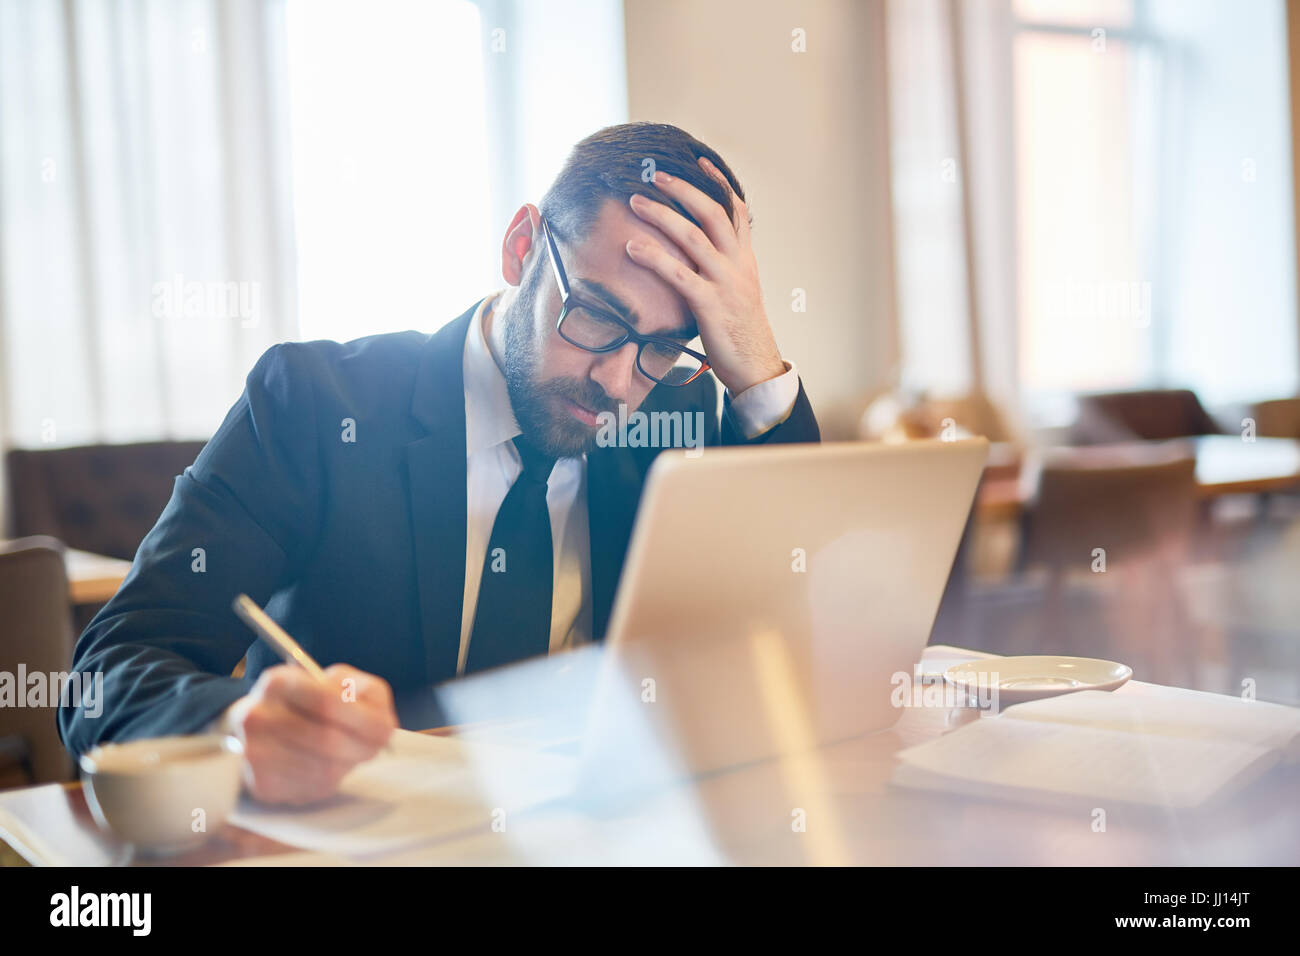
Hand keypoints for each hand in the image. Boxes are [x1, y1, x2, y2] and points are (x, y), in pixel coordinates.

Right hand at [217, 663, 397, 804]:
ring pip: (323, 768)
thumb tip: (382, 726)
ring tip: (348, 753)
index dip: (363, 720)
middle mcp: (257, 717)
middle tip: (375, 748)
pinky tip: (327, 766)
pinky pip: (313, 789)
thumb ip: (365, 693)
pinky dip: (331, 781)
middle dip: (361, 746)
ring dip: (347, 764)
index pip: (327, 703)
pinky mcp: (261, 785)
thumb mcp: (338, 682)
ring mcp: (253, 753)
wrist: (265, 728)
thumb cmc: (309, 703)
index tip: (385, 730)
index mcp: (277, 683)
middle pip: (327, 739)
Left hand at [625, 157, 786, 394]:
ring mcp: (725, 282)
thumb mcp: (739, 290)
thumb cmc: (741, 330)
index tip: (700, 161)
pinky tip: (633, 248)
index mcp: (745, 259)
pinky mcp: (709, 304)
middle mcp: (737, 264)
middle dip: (683, 190)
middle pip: (712, 213)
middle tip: (656, 175)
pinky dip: (654, 258)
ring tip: (636, 202)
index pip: (736, 210)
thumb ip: (724, 267)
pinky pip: (679, 274)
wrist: (756, 365)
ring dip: (661, 216)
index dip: (719, 183)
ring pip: (693, 237)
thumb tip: (703, 251)